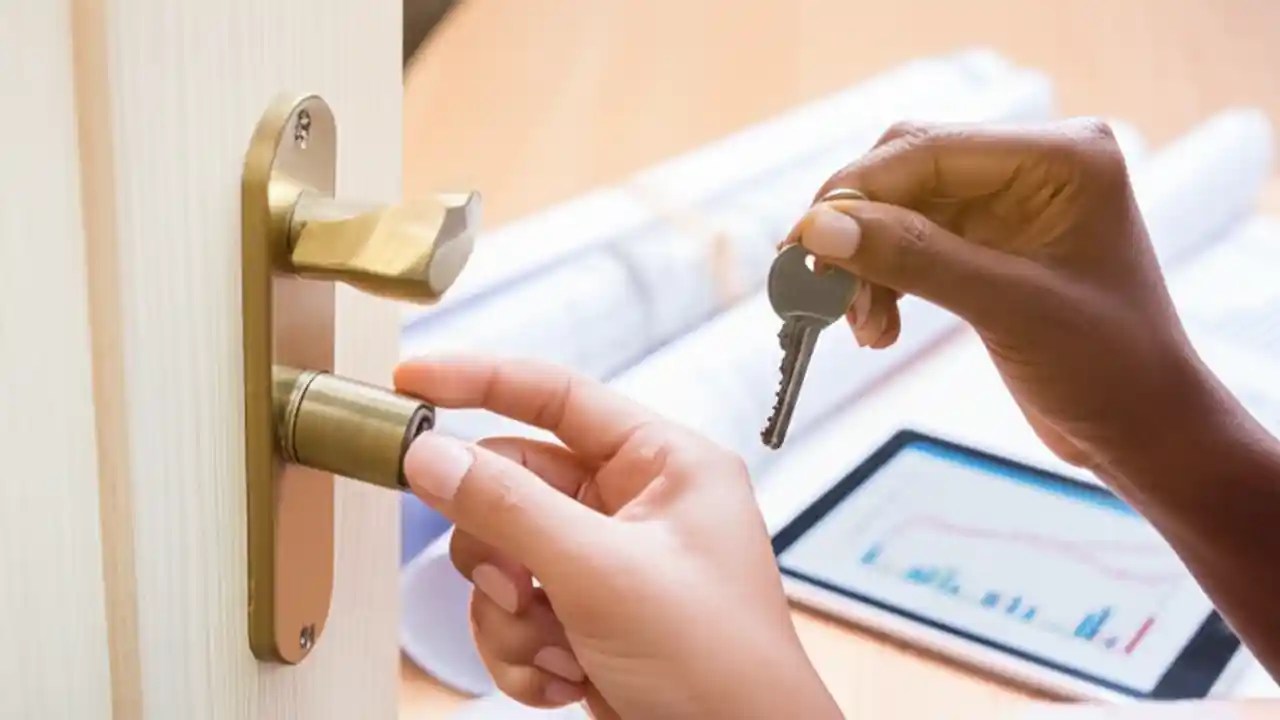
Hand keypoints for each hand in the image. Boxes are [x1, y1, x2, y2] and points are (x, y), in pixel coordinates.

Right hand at [395, 357, 839, 719]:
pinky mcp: (588, 617)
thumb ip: (509, 508)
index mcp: (664, 464)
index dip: (481, 381)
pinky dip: (522, 650)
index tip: (413, 382)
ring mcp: (609, 564)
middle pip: (516, 485)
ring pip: (505, 555)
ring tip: (556, 647)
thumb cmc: (717, 664)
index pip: (558, 396)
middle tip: (515, 585)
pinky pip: (516, 612)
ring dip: (512, 613)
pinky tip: (565, 679)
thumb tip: (433, 455)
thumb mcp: (601, 574)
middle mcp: (637, 505)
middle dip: (503, 550)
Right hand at [788, 119, 1211, 469]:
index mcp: (1061, 157)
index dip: (854, 193)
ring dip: (866, 267)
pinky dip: (884, 282)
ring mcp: (1009, 202)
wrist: (1142, 429)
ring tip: (861, 328)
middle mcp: (1033, 164)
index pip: (926, 150)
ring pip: (898, 211)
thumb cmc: (1108, 368)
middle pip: (904, 171)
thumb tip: (817, 228)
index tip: (800, 245)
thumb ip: (913, 259)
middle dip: (857, 232)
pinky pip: (910, 243)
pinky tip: (878, 329)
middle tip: (818, 288)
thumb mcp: (1008, 309)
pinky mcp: (989, 241)